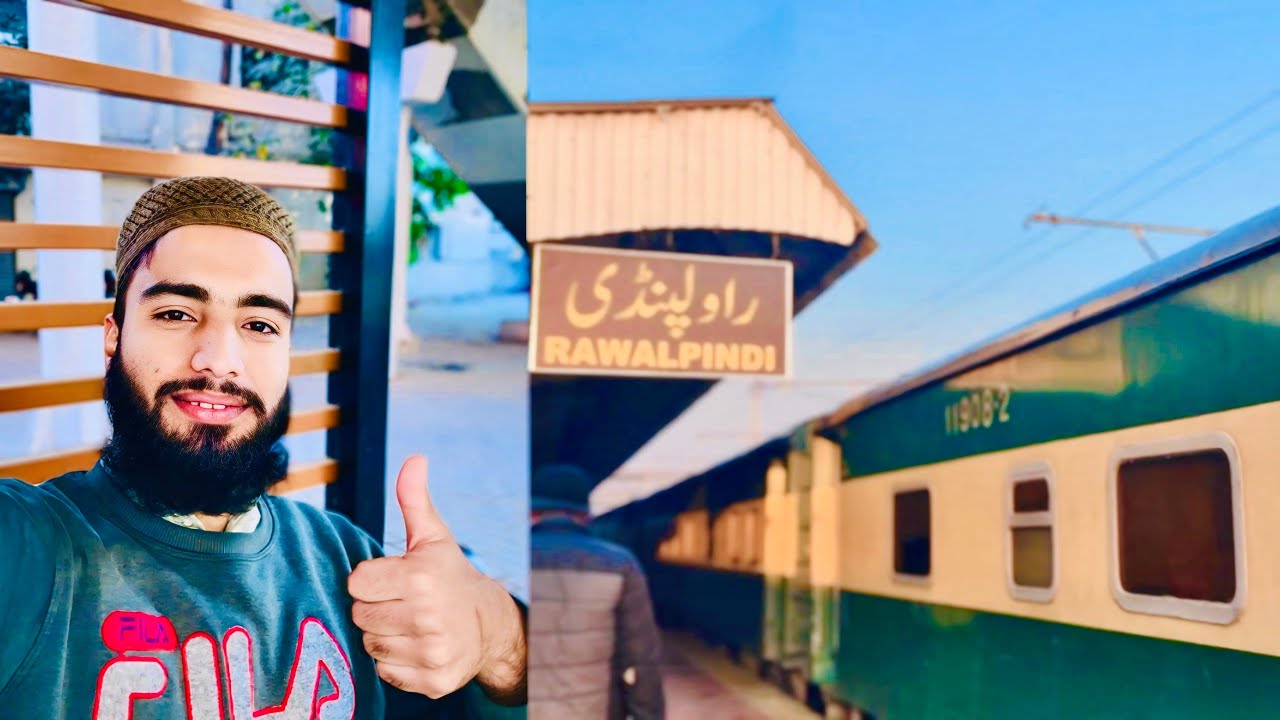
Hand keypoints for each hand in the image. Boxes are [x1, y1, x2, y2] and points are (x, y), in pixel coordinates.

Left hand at [348, 455, 526, 702]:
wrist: (489, 625)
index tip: (392, 579)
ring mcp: (430, 651)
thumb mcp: (433, 537)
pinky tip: (415, 645)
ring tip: (409, 624)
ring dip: (383, 635)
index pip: (356, 583)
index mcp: (421, 577)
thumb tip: (414, 459)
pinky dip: (395, 662)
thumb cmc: (450, 576)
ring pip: (370, 646)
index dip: (370, 580)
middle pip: (360, 616)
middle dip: (375, 607)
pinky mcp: (431, 681)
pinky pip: (385, 672)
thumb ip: (414, 499)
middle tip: (401, 602)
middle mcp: (426, 616)